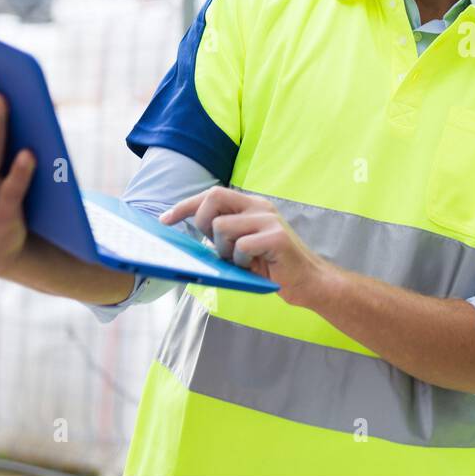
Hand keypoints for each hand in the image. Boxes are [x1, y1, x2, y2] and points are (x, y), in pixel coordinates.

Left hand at [159, 187, 330, 306]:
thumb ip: (223, 233)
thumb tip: (188, 229)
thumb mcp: (242, 245)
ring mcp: (270, 221)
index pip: (213, 193)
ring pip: (222, 226)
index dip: (186, 205)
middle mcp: (260, 207)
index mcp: (252, 206)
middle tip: (215, 246)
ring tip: (242, 261)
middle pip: (214, 198)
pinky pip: (241, 246)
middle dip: (202, 222)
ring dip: (224, 250)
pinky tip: (256, 267)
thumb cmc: (272, 267)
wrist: (308, 281)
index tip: (165, 220)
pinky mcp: (276, 238)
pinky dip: (241, 261)